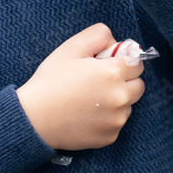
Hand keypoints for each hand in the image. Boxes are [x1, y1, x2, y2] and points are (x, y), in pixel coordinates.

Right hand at [15, 23, 145, 150]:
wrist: (34, 118)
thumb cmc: (51, 80)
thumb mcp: (72, 47)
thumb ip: (100, 35)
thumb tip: (118, 44)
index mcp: (114, 72)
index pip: (136, 62)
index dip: (120, 61)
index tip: (104, 64)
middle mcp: (121, 97)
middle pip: (138, 85)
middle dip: (124, 80)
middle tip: (98, 81)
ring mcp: (117, 120)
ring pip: (129, 104)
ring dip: (117, 100)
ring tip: (90, 99)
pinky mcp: (110, 137)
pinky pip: (117, 123)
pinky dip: (107, 118)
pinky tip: (86, 114)